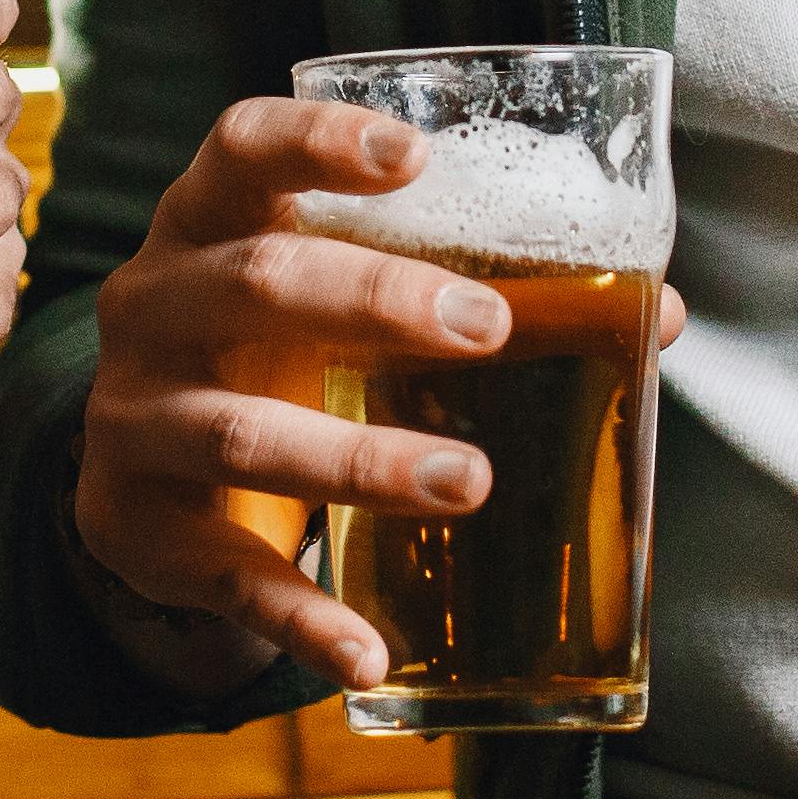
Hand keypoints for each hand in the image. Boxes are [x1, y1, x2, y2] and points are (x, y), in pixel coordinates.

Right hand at [72, 98, 687, 695]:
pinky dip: (303, 619)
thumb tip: (660, 317)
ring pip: (243, 434)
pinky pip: (230, 578)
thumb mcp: (336, 302)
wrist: (140, 477)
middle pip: (256, 283)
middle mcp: (155, 307)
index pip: (245, 151)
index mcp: (206, 222)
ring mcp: (137, 421)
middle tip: (489, 327)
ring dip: (358, 460)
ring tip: (468, 481)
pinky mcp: (143, 532)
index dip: (320, 145)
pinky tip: (369, 653)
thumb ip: (476, 289)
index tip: (414, 157)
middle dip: (376, 299)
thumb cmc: (272, 352)